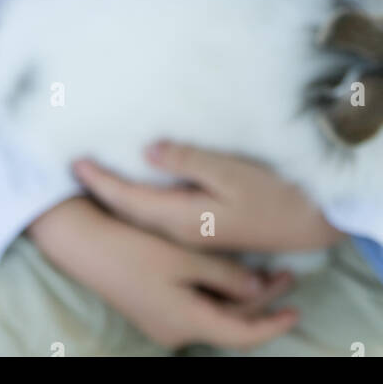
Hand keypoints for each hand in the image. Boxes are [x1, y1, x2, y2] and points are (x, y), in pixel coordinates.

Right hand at [25, 195, 299, 350]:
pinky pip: (199, 306)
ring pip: (215, 313)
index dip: (272, 325)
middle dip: (262, 302)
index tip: (296, 311)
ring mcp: (165, 322)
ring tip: (267, 271)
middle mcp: (177, 330)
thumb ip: (224, 276)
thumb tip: (257, 288)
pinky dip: (219, 293)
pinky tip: (230, 273)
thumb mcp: (185, 259)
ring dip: (241, 296)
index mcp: (187, 321)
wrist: (86, 247)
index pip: (240, 334)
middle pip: (230, 322)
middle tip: (288, 275)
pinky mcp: (156, 309)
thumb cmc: (135, 250)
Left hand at [71, 142, 347, 252]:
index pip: (128, 199)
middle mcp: (181, 230)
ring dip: (119, 195)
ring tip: (98, 175)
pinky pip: (159, 213)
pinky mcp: (206, 227)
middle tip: (74, 168)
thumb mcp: (231, 172)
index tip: (72, 161)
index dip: (99, 180)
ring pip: (142, 214)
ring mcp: (194, 232)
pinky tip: (139, 185)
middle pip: (129, 211)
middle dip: (100, 190)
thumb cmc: (275, 193)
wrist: (310, 223)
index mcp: (182, 218)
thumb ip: (188, 161)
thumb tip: (146, 151)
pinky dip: (140, 199)